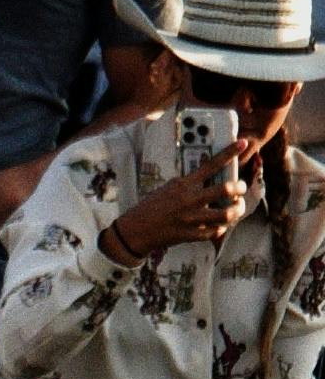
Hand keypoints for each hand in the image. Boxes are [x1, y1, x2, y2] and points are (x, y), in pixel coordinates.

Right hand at [108, 144, 250, 263]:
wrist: (135, 231)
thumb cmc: (150, 208)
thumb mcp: (168, 188)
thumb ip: (188, 184)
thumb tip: (207, 180)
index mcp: (184, 185)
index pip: (211, 165)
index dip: (230, 152)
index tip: (243, 143)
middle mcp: (190, 200)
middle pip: (226, 189)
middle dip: (239, 188)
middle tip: (240, 188)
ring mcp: (192, 219)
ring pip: (226, 214)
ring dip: (236, 210)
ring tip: (237, 207)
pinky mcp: (190, 235)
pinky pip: (215, 231)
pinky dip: (221, 227)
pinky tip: (222, 224)